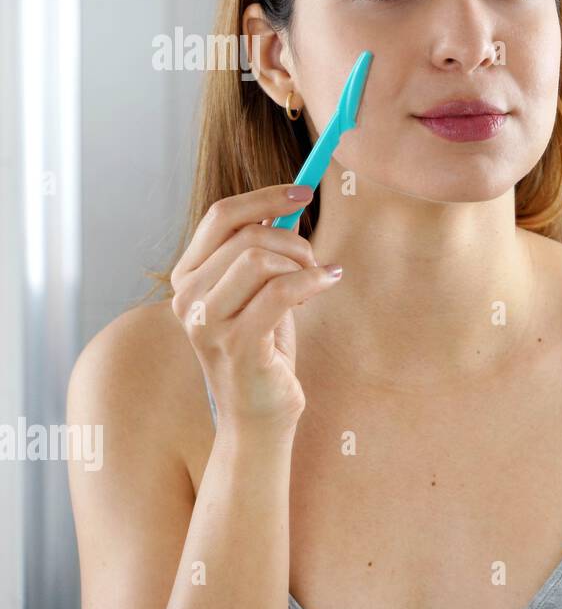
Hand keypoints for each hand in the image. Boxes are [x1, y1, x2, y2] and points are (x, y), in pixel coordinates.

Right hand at [169, 184, 342, 433]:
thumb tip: (289, 201)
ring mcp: (208, 324)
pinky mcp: (238, 345)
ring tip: (316, 278)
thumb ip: (261, 251)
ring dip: (301, 261)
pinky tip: (328, 281)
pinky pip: (280, 291)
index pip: (221, 215)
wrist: (257, 417)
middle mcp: (187, 298)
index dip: (266, 197)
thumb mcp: (258, 292)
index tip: (304, 191)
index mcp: (188, 278)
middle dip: (293, 239)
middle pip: (246, 235)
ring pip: (258, 257)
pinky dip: (312, 280)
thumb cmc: (263, 350)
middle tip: (315, 260)